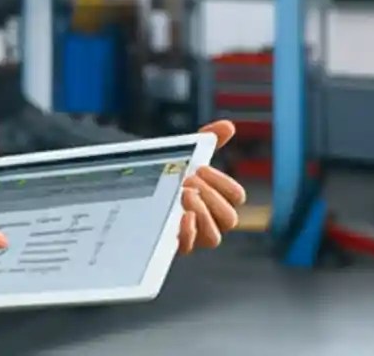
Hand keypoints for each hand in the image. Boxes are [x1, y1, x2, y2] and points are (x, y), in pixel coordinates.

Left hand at [178, 120, 248, 254]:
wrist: (137, 188)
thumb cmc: (169, 175)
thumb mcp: (187, 155)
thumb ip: (208, 140)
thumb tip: (229, 126)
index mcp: (218, 199)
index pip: (236, 196)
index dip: (223, 183)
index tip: (201, 169)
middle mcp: (211, 221)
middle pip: (230, 218)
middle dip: (210, 196)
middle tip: (189, 181)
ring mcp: (195, 236)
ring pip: (214, 236)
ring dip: (201, 213)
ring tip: (184, 194)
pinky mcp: (176, 245)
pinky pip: (189, 247)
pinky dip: (189, 232)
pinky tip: (181, 215)